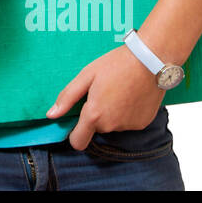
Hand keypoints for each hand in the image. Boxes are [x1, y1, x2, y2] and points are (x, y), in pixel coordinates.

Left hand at [45, 45, 164, 150]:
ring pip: (113, 125)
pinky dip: (126, 113)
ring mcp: (129, 126)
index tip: (77, 119)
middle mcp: (112, 126)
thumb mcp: (86, 76)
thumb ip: (67, 98)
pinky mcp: (143, 123)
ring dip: (111, 113)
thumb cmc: (116, 64)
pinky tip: (130, 95)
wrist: (150, 60)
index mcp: (94, 115)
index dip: (74, 133)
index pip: (78, 142)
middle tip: (101, 92)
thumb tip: (51, 115)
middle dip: (95, 115)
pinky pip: (128, 123)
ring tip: (117, 90)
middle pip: (96, 129)